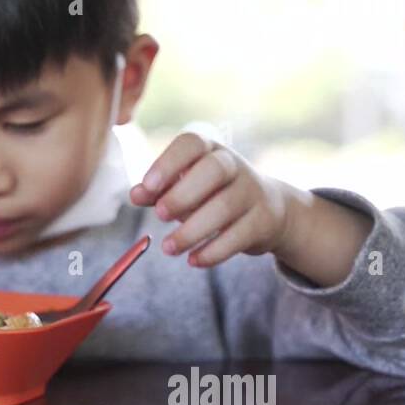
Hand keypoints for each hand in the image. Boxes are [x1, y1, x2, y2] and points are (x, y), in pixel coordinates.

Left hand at [130, 133, 294, 266]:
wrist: (269, 209)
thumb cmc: (211, 194)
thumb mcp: (183, 186)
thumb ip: (157, 190)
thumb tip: (135, 194)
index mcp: (209, 150)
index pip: (191, 143)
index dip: (168, 162)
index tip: (147, 186)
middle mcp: (234, 165)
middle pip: (214, 170)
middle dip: (183, 194)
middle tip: (159, 215)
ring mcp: (252, 191)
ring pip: (225, 207)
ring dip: (192, 231)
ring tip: (168, 248)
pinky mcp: (264, 220)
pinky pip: (239, 236)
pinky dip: (213, 252)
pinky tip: (193, 260)